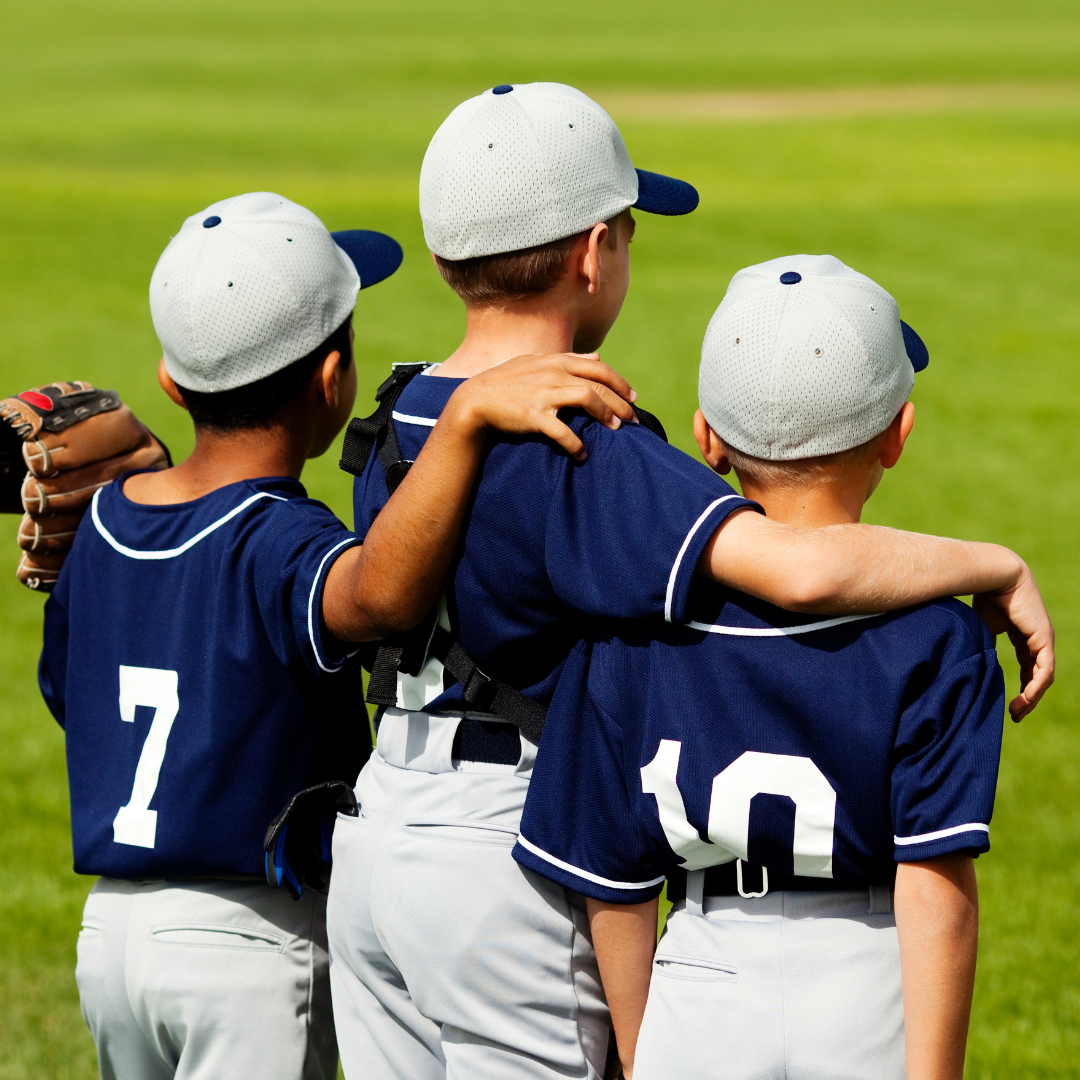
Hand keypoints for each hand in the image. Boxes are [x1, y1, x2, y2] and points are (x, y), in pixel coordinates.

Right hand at [447, 353, 637, 460]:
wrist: (475, 400)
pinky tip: (582, 454)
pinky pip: (562, 431)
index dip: (619, 382)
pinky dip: (575, 444)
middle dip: (621, 402)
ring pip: (587, 399)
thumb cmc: (506, 382)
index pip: (598, 368)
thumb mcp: (536, 362)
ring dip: (606, 415)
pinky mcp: (534, 415)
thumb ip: (568, 359)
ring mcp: (544, 393)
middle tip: (634, 420)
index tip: (633, 397)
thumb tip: (597, 356)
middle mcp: (553, 373)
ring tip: (617, 430)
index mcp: (556, 361)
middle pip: (599, 384)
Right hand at [972, 561, 1053, 720]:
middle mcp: (1036, 637)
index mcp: (1022, 633)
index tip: (1009, 704)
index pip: (1027, 665)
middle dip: (1027, 697)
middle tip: (1015, 715)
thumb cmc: (983, 594)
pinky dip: (1035, 686)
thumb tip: (969, 664)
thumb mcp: (981, 627)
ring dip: (1031, 697)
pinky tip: (1025, 698)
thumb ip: (982, 645)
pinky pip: (1044, 669)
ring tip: (1017, 712)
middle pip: (1036, 674)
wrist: (994, 574)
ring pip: (1042, 676)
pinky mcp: (1043, 638)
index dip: (1020, 685)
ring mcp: (1042, 638)